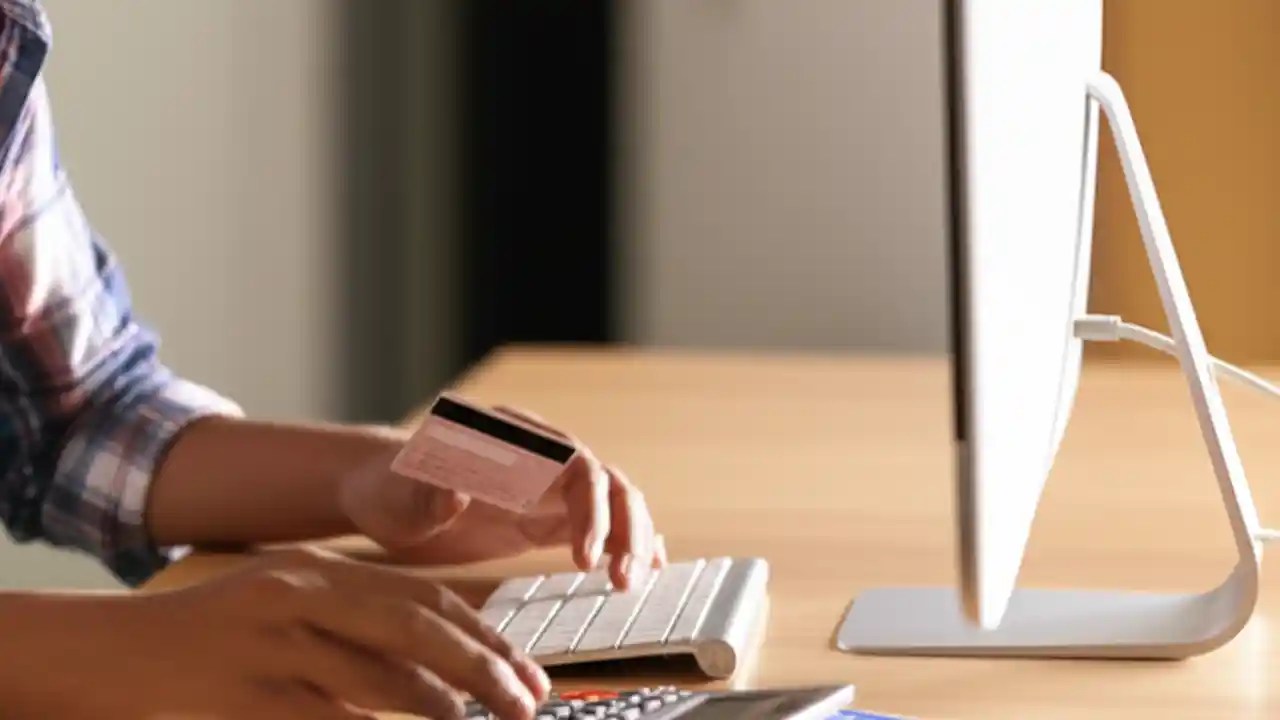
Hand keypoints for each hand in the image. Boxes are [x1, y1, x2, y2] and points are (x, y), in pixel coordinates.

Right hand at [0, 547, 548, 719]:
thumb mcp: (291, 606)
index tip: (526, 667)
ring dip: (444, 704)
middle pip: (417, 628)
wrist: (119, 653)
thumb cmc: (218, 634)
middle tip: (528, 700)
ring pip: (383, 676)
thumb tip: (442, 668)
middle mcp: (305, 597)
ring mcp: (276, 645)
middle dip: (484, 666)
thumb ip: (358, 623)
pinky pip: (334, 719)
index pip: (423, 597)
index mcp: (320, 570)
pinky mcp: (252, 694)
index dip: (484, 633)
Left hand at [339, 407, 667, 589]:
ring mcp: (546, 485)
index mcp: (511, 441)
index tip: (585, 559)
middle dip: (624, 527)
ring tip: (631, 583)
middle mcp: (539, 456)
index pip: (574, 463)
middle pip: (607, 481)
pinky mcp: (545, 515)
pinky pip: (598, 523)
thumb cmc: (387, 490)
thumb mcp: (397, 497)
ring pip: (613, 501)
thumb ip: (427, 495)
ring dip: (631, 538)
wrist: (381, 489)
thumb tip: (457, 492)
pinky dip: (624, 541)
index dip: (591, 509)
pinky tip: (644, 568)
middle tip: (622, 580)